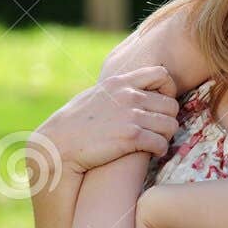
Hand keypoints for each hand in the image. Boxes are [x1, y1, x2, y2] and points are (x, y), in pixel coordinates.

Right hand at [36, 67, 179, 178]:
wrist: (56, 147)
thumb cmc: (74, 124)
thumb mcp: (95, 95)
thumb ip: (116, 89)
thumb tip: (131, 86)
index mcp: (120, 83)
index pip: (162, 74)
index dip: (168, 90)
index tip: (160, 104)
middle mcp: (128, 96)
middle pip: (171, 105)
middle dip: (167, 119)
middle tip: (158, 130)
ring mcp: (131, 116)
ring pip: (171, 125)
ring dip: (165, 136)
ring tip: (154, 142)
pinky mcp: (131, 137)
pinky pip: (161, 143)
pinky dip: (160, 150)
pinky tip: (152, 153)